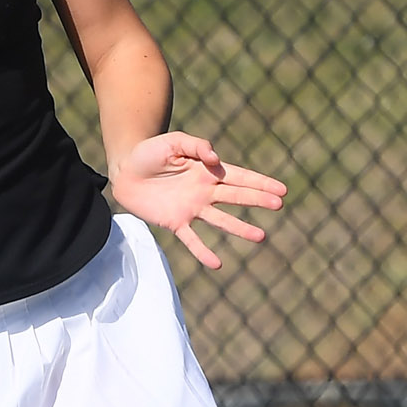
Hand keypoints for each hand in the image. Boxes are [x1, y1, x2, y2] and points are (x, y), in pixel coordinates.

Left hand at [109, 131, 287, 268]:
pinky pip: (192, 239)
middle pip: (236, 196)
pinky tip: (217, 264)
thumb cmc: (150, 152)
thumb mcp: (174, 141)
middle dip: (258, 199)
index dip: (260, 182)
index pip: (239, 176)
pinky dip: (203, 251)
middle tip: (279, 204)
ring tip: (261, 237)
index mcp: (207, 171)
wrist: (125, 170)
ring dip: (240, 229)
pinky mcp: (175, 222)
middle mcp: (204, 191)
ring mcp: (192, 208)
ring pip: (221, 221)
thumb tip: (216, 159)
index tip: (282, 189)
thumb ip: (197, 146)